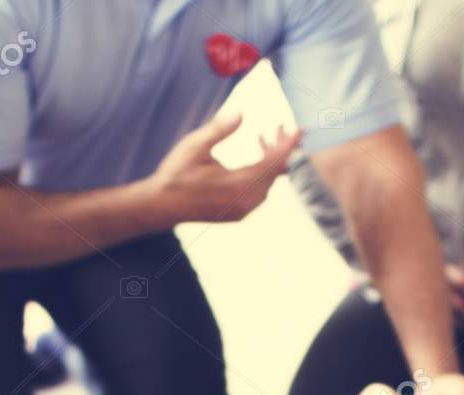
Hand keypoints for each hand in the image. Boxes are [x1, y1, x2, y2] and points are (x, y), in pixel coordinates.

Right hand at [149, 112, 302, 223]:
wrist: (161, 205)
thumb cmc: (176, 174)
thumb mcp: (196, 146)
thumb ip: (220, 129)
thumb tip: (241, 112)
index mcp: (239, 184)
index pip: (274, 162)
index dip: (289, 144)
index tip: (301, 129)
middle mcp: (246, 201)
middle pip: (276, 172)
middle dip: (281, 148)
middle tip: (280, 126)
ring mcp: (243, 210)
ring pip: (269, 182)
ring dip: (270, 160)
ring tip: (262, 136)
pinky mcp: (238, 213)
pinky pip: (259, 191)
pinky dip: (261, 173)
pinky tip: (254, 157)